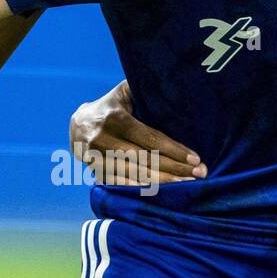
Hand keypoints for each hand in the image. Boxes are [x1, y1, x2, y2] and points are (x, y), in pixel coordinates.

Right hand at [69, 80, 205, 184]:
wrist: (77, 122)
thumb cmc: (111, 106)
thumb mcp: (124, 93)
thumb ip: (143, 91)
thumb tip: (176, 86)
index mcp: (114, 117)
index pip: (149, 137)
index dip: (173, 149)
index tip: (195, 158)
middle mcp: (102, 138)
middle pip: (145, 158)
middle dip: (174, 168)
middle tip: (199, 174)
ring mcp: (95, 156)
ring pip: (134, 174)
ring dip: (162, 181)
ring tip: (185, 184)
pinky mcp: (92, 170)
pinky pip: (120, 183)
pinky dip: (141, 188)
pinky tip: (161, 191)